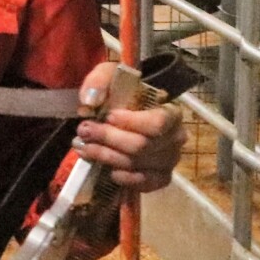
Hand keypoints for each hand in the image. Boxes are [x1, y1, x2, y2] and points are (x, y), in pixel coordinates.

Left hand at [73, 61, 186, 191]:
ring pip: (137, 164)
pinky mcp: (160, 177)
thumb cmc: (123, 93)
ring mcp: (169, 160)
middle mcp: (175, 138)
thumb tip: (90, 100)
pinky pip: (145, 183)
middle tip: (84, 131)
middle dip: (108, 139)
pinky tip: (109, 171)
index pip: (157, 123)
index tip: (108, 116)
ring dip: (107, 157)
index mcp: (171, 112)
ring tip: (84, 147)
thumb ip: (100, 81)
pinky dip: (125, 178)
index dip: (131, 122)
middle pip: (141, 146)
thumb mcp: (110, 76)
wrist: (127, 111)